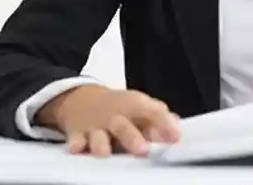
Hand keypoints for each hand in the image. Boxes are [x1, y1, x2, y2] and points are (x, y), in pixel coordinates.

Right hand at [36, 84, 180, 156]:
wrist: (82, 99)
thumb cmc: (118, 108)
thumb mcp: (140, 106)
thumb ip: (159, 118)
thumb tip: (176, 128)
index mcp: (134, 107)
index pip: (152, 112)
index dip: (164, 124)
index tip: (175, 137)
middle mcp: (115, 117)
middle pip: (123, 126)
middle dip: (132, 138)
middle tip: (142, 150)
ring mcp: (95, 126)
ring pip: (98, 136)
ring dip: (102, 144)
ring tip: (105, 153)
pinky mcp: (78, 135)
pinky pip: (76, 140)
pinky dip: (76, 144)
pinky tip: (78, 149)